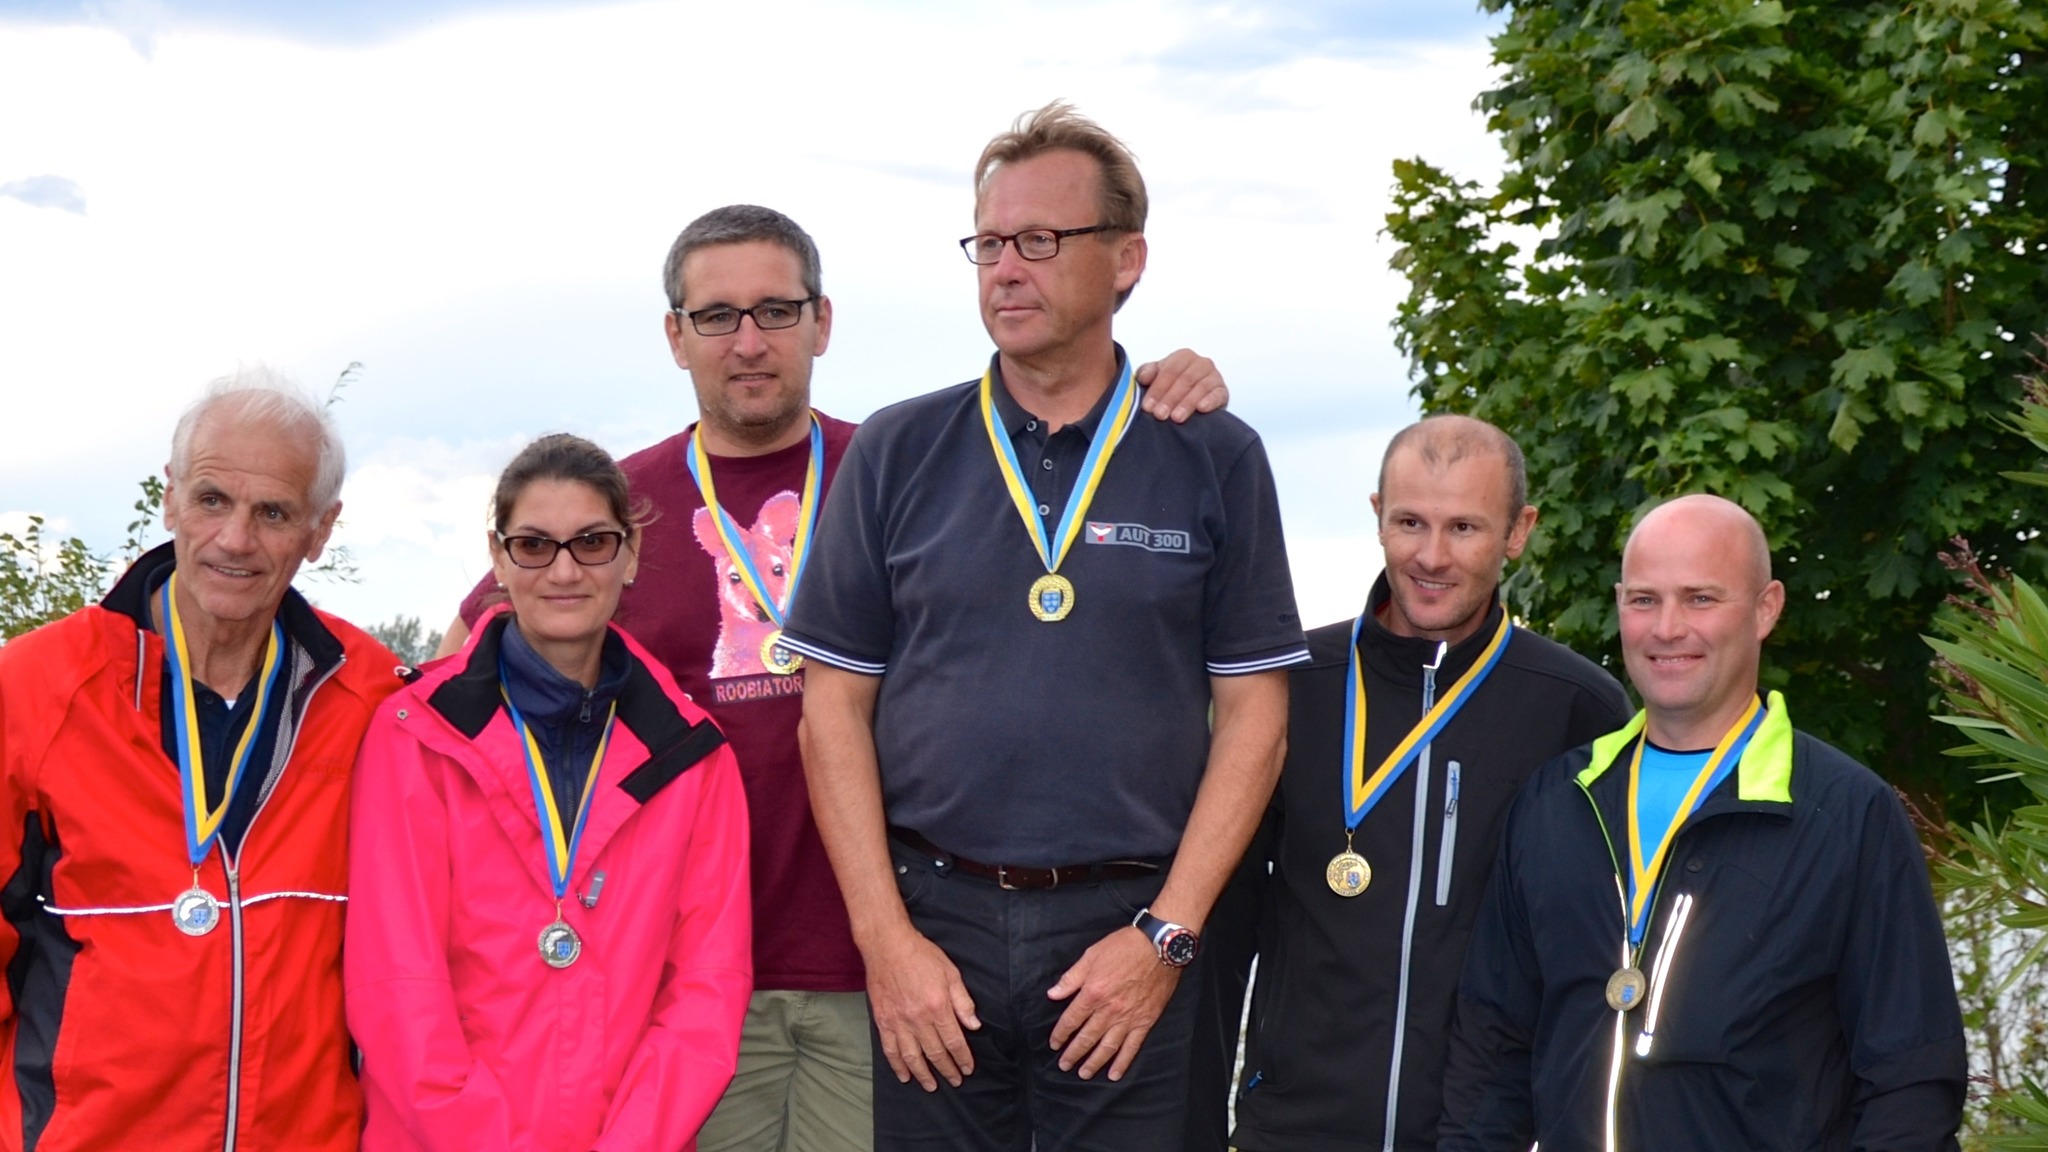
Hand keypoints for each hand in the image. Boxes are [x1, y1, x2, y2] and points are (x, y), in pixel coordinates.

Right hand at [866, 924, 980, 1090]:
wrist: (887, 945)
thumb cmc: (922, 955)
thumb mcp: (951, 973)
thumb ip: (963, 1002)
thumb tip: (974, 1026)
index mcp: (938, 1007)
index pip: (954, 1040)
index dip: (963, 1058)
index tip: (968, 1069)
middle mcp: (918, 1018)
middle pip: (935, 1052)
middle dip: (947, 1069)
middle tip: (955, 1081)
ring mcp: (898, 1022)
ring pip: (913, 1056)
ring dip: (923, 1074)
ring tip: (932, 1086)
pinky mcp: (883, 1021)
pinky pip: (890, 1049)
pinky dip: (897, 1066)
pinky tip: (904, 1076)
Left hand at [1046, 926, 1180, 1080]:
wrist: (1160, 947)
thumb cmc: (1125, 947)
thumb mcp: (1091, 955)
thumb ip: (1071, 978)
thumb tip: (1052, 994)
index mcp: (1093, 993)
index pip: (1071, 1020)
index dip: (1061, 1034)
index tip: (1055, 1044)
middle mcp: (1109, 1010)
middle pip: (1087, 1037)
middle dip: (1073, 1053)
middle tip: (1064, 1065)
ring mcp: (1128, 1018)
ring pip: (1107, 1047)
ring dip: (1094, 1062)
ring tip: (1083, 1074)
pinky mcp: (1145, 1021)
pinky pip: (1132, 1047)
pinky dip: (1123, 1062)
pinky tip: (1114, 1074)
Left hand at [1134, 349, 1226, 421]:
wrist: (1193, 398)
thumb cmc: (1172, 385)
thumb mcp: (1156, 377)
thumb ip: (1147, 373)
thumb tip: (1143, 377)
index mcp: (1183, 357)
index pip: (1169, 371)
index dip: (1157, 389)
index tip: (1147, 406)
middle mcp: (1200, 363)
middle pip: (1184, 380)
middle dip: (1170, 398)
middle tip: (1159, 415)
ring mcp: (1214, 376)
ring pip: (1200, 387)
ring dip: (1187, 403)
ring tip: (1176, 418)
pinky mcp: (1223, 391)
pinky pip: (1218, 394)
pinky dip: (1210, 401)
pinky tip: (1201, 408)